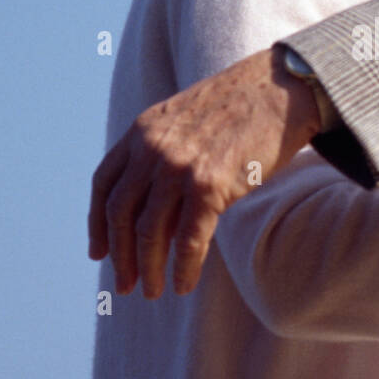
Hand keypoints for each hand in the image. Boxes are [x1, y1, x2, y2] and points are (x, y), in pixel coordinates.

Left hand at [88, 46, 320, 298]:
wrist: (281, 88)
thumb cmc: (242, 107)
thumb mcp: (185, 120)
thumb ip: (162, 152)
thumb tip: (157, 207)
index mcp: (142, 131)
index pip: (104, 184)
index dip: (96, 224)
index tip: (99, 253)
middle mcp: (153, 149)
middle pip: (121, 214)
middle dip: (119, 256)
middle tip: (124, 286)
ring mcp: (179, 167)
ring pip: (149, 232)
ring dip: (148, 268)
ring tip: (152, 291)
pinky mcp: (209, 185)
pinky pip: (188, 239)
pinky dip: (183, 267)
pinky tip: (183, 285)